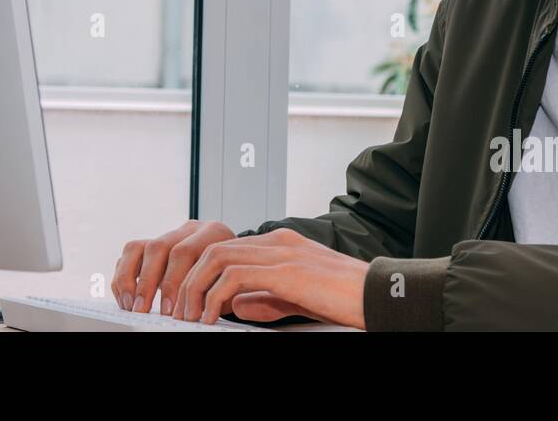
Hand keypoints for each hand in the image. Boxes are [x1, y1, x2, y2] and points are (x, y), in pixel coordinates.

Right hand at [112, 219, 236, 315]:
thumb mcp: (233, 284)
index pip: (184, 252)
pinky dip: (124, 275)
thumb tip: (192, 313)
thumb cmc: (237, 278)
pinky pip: (132, 253)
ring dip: (131, 279)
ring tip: (131, 306)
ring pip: (141, 247)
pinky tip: (127, 298)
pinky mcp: (155, 244)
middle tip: (144, 310)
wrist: (241, 262)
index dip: (174, 283)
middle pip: (159, 247)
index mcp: (213, 232)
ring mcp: (171, 234)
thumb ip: (214, 294)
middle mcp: (190, 229)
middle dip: (148, 282)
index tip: (172, 312)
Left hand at [173, 228, 368, 328]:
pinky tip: (212, 316)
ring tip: (189, 315)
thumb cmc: (344, 299)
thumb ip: (265, 298)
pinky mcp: (286, 271)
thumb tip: (235, 305)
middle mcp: (276, 241)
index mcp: (279, 244)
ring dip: (195, 287)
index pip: (224, 248)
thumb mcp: (296, 297)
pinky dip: (214, 296)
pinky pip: (235, 276)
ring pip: (216, 257)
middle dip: (188, 278)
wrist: (379, 296)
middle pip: (212, 248)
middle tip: (177, 309)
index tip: (186, 301)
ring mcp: (281, 252)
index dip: (198, 273)